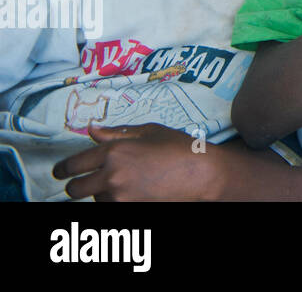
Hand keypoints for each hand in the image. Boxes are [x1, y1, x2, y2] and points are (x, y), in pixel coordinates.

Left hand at [52, 123, 220, 200]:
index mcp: (115, 151)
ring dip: (101, 192)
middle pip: (75, 189)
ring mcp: (119, 196)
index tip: (59, 172)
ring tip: (125, 183)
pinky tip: (133, 192)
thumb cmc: (181, 149)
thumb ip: (117, 132)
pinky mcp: (129, 210)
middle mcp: (112, 175)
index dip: (62, 169)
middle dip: (76, 185)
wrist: (203, 175)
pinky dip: (116, 201)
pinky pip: (110, 207)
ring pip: (94, 199)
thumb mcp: (150, 132)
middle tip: (83, 182)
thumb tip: (92, 129)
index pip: (73, 164)